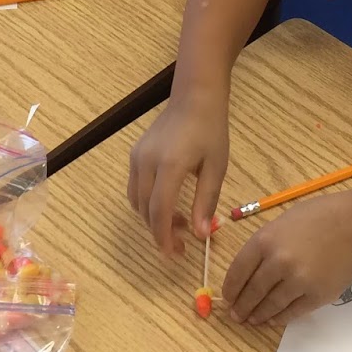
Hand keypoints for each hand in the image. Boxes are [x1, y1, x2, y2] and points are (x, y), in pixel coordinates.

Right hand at [127, 93, 230, 256]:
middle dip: (160, 231)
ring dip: (153, 217)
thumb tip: (200, 235)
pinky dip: (147, 203)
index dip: (164, 236)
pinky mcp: (135, 154)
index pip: (159, 211)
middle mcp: (146, 162)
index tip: (174, 253)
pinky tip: (168, 203)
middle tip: (182, 243)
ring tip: (180, 222)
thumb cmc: (211, 130)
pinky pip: (135, 187)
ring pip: (136, 200)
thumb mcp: (216, 167)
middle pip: (144, 209)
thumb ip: (206, 202)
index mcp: (170, 165)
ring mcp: (137, 157)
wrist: (194, 97)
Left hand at [222, 193, 351, 325]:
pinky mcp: (316, 296)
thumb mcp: (282, 223)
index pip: (238, 271)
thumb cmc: (319, 217)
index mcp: (265, 241)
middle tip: (236, 315)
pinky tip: (272, 319)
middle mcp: (278, 262)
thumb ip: (264, 246)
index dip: (230, 289)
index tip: (227, 298)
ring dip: (258, 316)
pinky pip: (292, 312)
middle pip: (252, 292)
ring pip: (270, 306)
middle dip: (241, 307)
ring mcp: (298, 281)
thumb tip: (246, 272)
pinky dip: (279, 318)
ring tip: (251, 320)